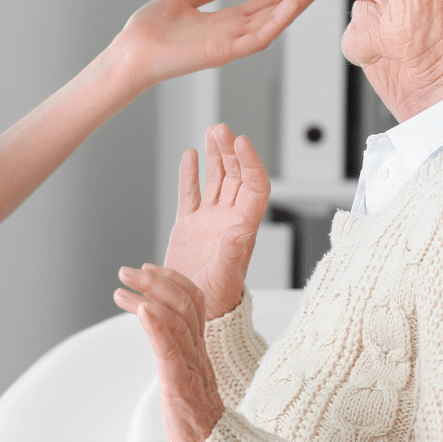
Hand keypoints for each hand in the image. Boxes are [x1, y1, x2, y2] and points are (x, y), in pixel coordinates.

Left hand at [113, 0, 341, 87]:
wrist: (129, 53)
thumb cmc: (147, 32)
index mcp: (225, 22)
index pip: (267, 3)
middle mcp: (234, 34)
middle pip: (278, 11)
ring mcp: (231, 45)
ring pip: (275, 22)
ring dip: (300, 2)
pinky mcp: (223, 53)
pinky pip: (258, 37)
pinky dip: (278, 21)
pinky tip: (295, 4)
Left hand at [114, 265, 224, 441]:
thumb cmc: (198, 425)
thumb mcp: (185, 381)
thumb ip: (177, 359)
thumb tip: (159, 343)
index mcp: (199, 351)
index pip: (194, 303)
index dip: (173, 280)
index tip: (149, 268)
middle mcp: (198, 354)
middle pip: (185, 304)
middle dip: (155, 281)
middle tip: (128, 271)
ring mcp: (191, 368)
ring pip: (177, 320)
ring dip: (148, 297)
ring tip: (123, 287)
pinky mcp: (182, 386)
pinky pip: (171, 351)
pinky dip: (156, 327)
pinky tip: (142, 309)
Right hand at [164, 125, 269, 318]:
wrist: (196, 312)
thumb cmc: (217, 299)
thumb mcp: (226, 277)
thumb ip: (233, 253)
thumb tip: (240, 230)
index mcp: (243, 227)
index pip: (253, 186)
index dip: (250, 162)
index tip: (240, 141)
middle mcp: (228, 219)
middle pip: (236, 176)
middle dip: (230, 151)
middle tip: (222, 129)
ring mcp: (209, 221)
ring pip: (216, 179)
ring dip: (215, 155)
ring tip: (212, 132)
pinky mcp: (189, 226)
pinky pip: (191, 194)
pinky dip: (190, 174)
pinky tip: (190, 156)